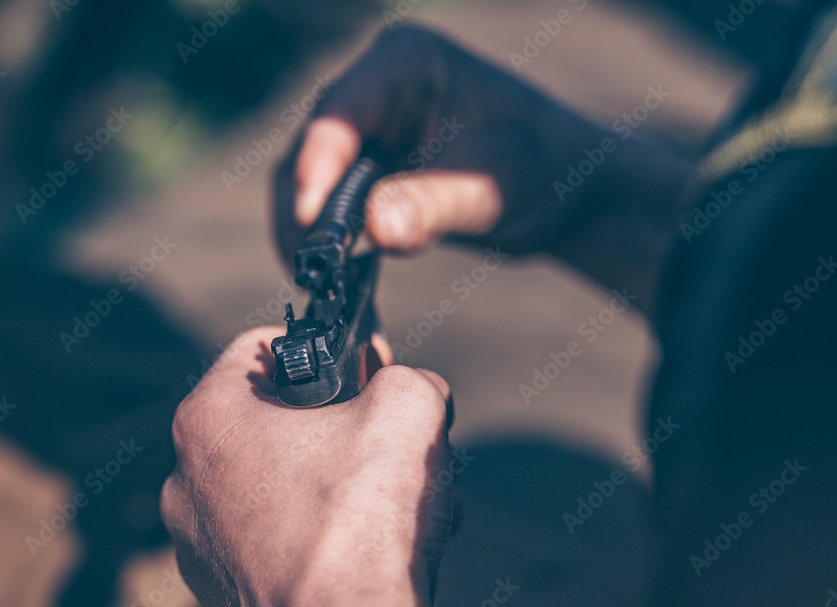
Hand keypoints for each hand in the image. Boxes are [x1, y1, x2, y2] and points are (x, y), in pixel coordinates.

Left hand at [161, 327, 454, 606]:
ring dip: (338, 485)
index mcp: (209, 418)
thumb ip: (407, 378)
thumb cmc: (363, 521)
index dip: (326, 348)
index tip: (365, 371)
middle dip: (339, 427)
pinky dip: (321, 538)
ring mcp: (199, 545)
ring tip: (393, 506)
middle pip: (275, 422)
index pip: (262, 347)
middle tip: (384, 443)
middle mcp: (186, 480)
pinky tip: (369, 552)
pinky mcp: (223, 596)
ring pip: (280, 487)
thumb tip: (410, 391)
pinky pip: (277, 542)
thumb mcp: (408, 408)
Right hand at [273, 26, 692, 313]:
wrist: (564, 190)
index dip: (314, 169)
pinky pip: (328, 203)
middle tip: (308, 271)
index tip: (310, 224)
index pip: (339, 114)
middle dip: (303, 210)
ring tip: (316, 282)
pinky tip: (332, 279)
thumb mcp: (492, 188)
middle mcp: (375, 87)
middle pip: (310, 148)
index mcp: (407, 62)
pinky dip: (325, 241)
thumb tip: (374, 230)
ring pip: (309, 179)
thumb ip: (432, 205)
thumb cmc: (544, 170)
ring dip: (306, 232)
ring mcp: (367, 127)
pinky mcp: (366, 166)